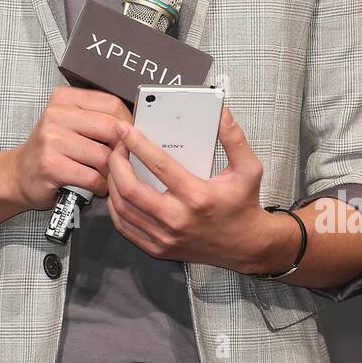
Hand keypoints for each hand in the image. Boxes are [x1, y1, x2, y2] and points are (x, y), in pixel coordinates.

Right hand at [10, 84, 131, 210]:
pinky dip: (100, 186)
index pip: (111, 103)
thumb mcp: (71, 123)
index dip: (128, 122)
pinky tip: (96, 186)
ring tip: (107, 175)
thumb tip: (136, 127)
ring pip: (104, 156)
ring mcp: (52, 140)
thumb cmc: (52, 149)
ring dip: (111, 171)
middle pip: (111, 128)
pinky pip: (92, 177)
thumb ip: (98, 118)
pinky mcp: (51, 165)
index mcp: (65, 98)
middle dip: (122, 149)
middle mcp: (56, 115)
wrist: (18, 174)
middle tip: (123, 160)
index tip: (132, 136)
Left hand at [105, 104, 277, 272]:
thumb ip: (235, 139)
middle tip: (115, 146)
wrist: (245, 246)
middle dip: (116, 163)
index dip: (137, 144)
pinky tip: (118, 190)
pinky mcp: (158, 248)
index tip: (125, 129)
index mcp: (198, 197)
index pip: (159, 166)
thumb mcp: (248, 169)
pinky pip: (125, 226)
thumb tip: (221, 114)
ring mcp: (165, 236)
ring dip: (113, 182)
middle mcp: (177, 219)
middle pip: (130, 189)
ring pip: (123, 208)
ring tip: (115, 164)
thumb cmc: (243, 205)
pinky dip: (116, 206)